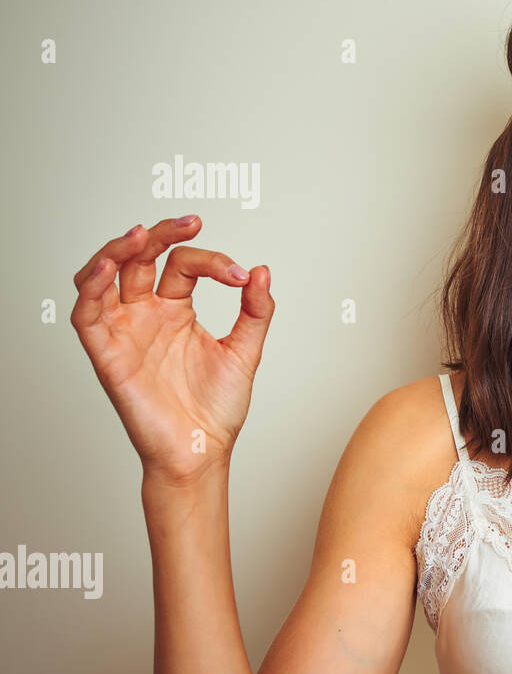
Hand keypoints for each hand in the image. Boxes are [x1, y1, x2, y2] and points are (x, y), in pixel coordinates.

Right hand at [70, 216, 274, 484]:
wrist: (202, 452)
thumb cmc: (217, 408)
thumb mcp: (246, 351)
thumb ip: (256, 311)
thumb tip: (262, 271)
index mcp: (177, 310)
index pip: (183, 266)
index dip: (212, 261)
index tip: (241, 276)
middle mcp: (146, 315)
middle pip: (140, 259)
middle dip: (161, 234)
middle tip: (190, 221)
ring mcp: (125, 332)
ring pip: (104, 276)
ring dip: (118, 250)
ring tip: (142, 233)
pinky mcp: (107, 354)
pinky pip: (86, 315)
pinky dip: (91, 287)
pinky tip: (109, 268)